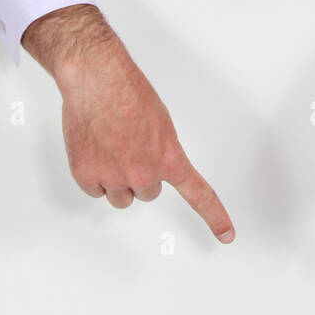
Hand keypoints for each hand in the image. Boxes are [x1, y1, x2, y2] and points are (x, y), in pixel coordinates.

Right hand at [57, 40, 235, 242]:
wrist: (98, 79)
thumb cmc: (129, 92)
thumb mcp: (160, 122)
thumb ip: (161, 150)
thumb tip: (154, 162)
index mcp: (169, 158)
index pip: (198, 194)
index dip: (215, 217)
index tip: (226, 235)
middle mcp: (144, 173)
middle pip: (147, 192)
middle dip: (139, 175)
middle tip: (128, 148)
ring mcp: (114, 177)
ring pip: (120, 197)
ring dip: (116, 180)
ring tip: (110, 147)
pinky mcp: (87, 176)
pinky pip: (95, 190)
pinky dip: (93, 175)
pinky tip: (93, 149)